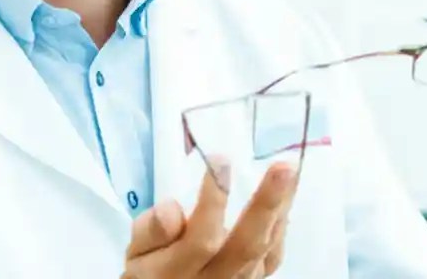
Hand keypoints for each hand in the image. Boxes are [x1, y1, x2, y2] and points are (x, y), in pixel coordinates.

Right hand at [121, 161, 296, 278]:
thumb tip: (171, 207)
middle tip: (284, 167)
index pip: (201, 238)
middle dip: (267, 203)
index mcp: (179, 270)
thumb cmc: (150, 273)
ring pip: (267, 249)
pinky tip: (285, 200)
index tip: (220, 160)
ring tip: (290, 172)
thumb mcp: (136, 257)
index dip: (213, 201)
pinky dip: (281, 226)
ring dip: (281, 209)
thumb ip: (150, 233)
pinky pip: (273, 256)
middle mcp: (216, 278)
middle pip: (246, 245)